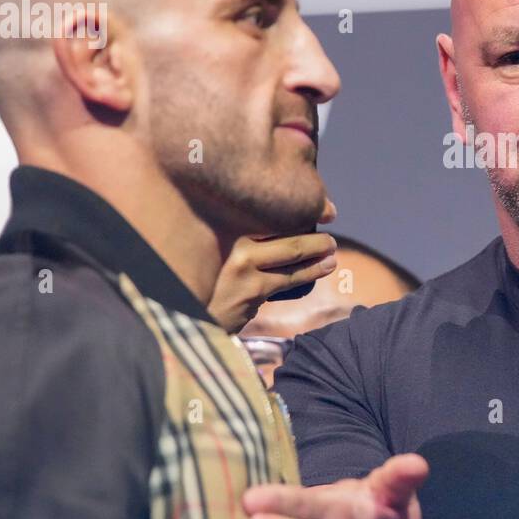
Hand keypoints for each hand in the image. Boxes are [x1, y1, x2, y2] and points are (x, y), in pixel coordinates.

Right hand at [209, 199, 337, 332]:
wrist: (187, 311)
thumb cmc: (204, 276)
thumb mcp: (217, 247)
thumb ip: (242, 235)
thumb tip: (278, 223)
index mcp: (227, 226)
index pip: (270, 215)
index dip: (299, 210)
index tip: (324, 207)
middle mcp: (234, 243)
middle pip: (286, 236)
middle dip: (315, 238)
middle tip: (330, 238)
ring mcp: (244, 268)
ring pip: (292, 258)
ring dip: (317, 256)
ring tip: (332, 253)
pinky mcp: (253, 292)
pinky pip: (288, 280)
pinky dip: (309, 272)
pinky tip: (322, 268)